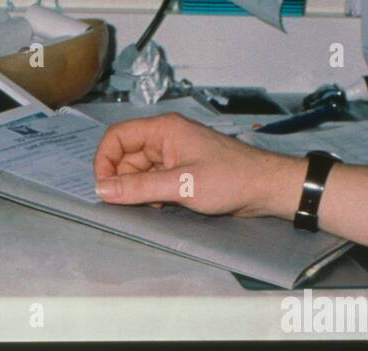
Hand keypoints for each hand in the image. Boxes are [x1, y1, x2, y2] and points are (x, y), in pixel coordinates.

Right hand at [94, 113, 304, 218]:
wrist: (265, 188)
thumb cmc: (231, 179)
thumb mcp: (181, 185)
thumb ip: (139, 188)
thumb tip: (102, 191)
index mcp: (164, 129)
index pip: (117, 137)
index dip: (104, 162)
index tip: (105, 189)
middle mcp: (165, 138)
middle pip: (124, 157)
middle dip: (123, 181)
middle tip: (133, 203)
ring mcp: (173, 154)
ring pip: (137, 172)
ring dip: (139, 191)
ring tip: (158, 203)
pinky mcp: (180, 170)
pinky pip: (152, 180)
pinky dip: (152, 195)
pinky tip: (166, 204)